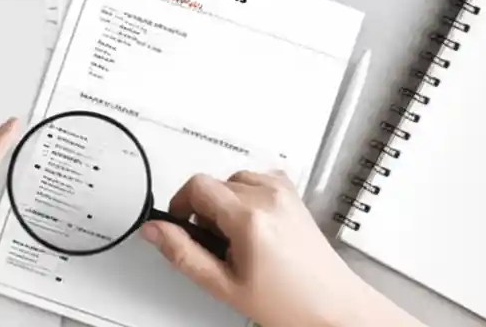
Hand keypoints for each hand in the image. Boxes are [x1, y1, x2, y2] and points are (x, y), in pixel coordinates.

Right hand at [141, 171, 422, 326]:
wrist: (331, 306)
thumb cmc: (288, 302)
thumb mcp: (223, 285)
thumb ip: (183, 254)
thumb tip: (154, 230)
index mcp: (249, 217)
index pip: (198, 186)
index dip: (179, 204)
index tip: (179, 223)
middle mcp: (269, 196)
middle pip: (215, 182)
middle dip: (203, 209)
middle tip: (212, 244)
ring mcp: (284, 193)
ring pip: (234, 179)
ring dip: (225, 202)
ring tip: (233, 238)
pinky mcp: (294, 195)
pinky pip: (258, 179)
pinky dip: (247, 195)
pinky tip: (251, 225)